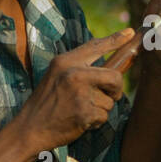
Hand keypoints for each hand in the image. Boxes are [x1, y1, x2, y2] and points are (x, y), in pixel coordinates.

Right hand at [15, 28, 132, 151]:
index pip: (96, 46)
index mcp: (65, 61)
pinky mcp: (85, 113)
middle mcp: (73, 74)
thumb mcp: (56, 75)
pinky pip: (104, 116)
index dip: (116, 39)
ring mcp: (79, 93)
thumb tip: (110, 63)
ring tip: (80, 110)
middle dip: (116, 89)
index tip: (130, 33)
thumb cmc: (46, 102)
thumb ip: (78, 67)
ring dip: (100, 108)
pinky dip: (95, 121)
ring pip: (110, 100)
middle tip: (108, 95)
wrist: (30, 128)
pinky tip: (80, 121)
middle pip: (115, 77)